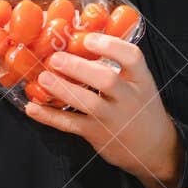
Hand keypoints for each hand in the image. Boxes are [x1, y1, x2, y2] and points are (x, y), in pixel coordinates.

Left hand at [25, 33, 182, 187]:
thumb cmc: (141, 109)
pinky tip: (33, 108)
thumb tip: (83, 41)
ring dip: (63, 89)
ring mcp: (113, 118)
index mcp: (141, 81)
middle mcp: (129, 98)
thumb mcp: (141, 85)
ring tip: (42, 78)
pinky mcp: (97, 134)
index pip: (133, 57)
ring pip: (88, 103)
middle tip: (56, 58)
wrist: (154, 149)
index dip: (110, 45)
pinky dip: (50, 117)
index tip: (88, 38)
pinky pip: (71, 125)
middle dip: (79, 67)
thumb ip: (120, 67)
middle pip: (106, 80)